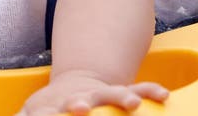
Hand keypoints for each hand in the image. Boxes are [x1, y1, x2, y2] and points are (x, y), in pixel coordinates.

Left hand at [17, 70, 168, 114]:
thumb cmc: (54, 106)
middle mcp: (82, 98)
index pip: (51, 113)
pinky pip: (140, 90)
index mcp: (59, 105)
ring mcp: (103, 94)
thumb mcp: (35, 111)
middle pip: (81, 101)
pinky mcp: (121, 93)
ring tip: (133, 104)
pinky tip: (163, 95)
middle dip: (80, 104)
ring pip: (114, 94)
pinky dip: (150, 91)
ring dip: (122, 97)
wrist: (76, 84)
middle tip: (78, 108)